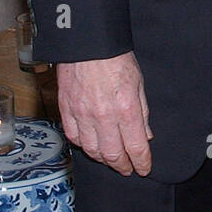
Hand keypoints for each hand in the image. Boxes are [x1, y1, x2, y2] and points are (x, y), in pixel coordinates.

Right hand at [55, 52, 152, 175]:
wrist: (87, 43)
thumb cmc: (115, 59)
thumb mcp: (138, 83)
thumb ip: (142, 112)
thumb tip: (145, 135)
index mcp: (126, 109)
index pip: (136, 147)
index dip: (141, 162)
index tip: (144, 169)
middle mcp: (104, 116)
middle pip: (113, 154)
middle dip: (122, 166)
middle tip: (127, 169)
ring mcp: (82, 115)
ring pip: (92, 150)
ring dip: (103, 159)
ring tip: (110, 160)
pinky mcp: (66, 110)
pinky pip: (74, 137)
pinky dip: (83, 146)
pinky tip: (90, 145)